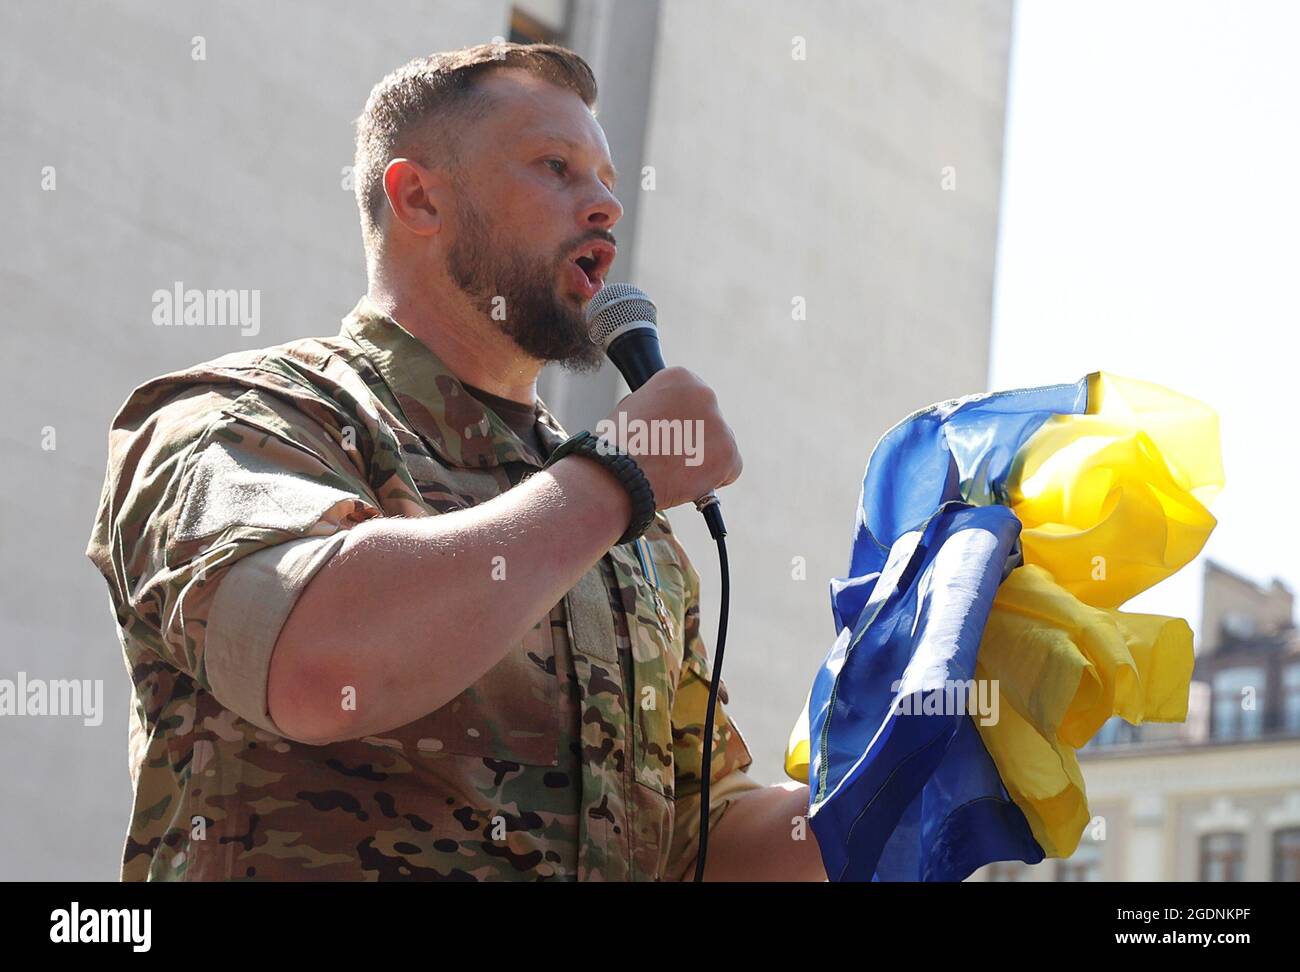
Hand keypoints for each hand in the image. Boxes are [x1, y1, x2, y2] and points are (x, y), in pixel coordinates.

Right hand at [593, 366, 742, 510]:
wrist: (621, 473)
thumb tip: (668, 420)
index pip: (694, 400)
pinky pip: (730, 468)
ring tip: (674, 473)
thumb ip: (659, 408)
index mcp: (680, 378)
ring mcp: (719, 423)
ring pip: (720, 446)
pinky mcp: (729, 452)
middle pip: (710, 421)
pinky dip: (714, 479)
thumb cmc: (618, 446)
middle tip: (675, 458)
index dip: (681, 423)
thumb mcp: (633, 408)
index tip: (669, 437)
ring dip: (704, 460)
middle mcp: (705, 394)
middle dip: (696, 440)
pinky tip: (689, 482)